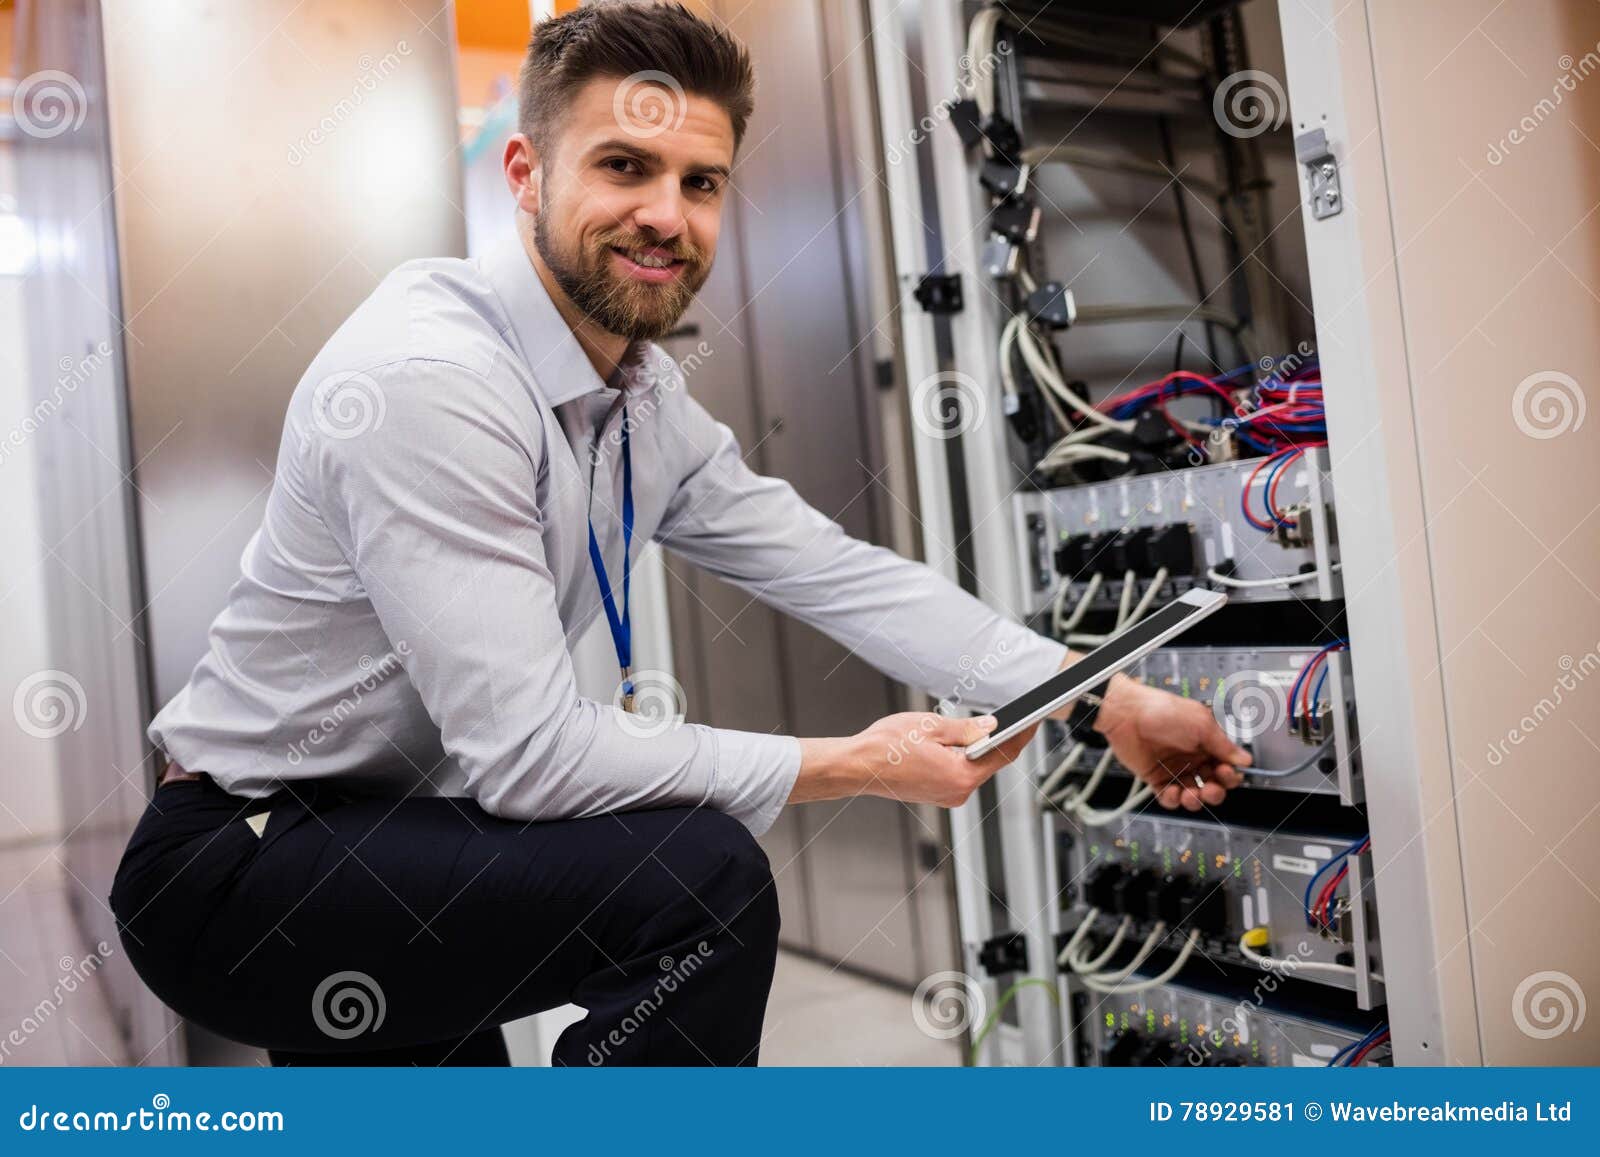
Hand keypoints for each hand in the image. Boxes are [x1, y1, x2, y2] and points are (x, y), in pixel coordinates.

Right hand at [792, 712, 1038, 807]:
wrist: (857, 766)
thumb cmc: (886, 747)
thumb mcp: (931, 726)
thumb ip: (966, 728)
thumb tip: (991, 728)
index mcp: (961, 776)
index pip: (1003, 754)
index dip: (1021, 735)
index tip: (1033, 720)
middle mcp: (957, 792)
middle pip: (990, 763)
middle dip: (1000, 740)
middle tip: (1010, 718)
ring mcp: (947, 796)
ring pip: (973, 768)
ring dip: (978, 749)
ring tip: (980, 727)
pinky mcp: (937, 795)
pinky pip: (959, 774)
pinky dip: (962, 758)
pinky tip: (958, 743)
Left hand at [1091, 674, 1251, 810]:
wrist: (1127, 714)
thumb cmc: (1163, 711)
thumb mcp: (1201, 724)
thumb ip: (1223, 745)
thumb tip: (1245, 759)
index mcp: (1207, 744)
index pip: (1226, 767)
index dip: (1230, 775)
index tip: (1226, 773)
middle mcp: (1192, 758)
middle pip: (1213, 785)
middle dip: (1216, 792)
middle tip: (1210, 789)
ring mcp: (1174, 769)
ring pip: (1193, 795)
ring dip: (1195, 800)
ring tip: (1191, 795)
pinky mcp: (1156, 777)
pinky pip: (1169, 797)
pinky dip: (1173, 800)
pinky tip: (1173, 792)